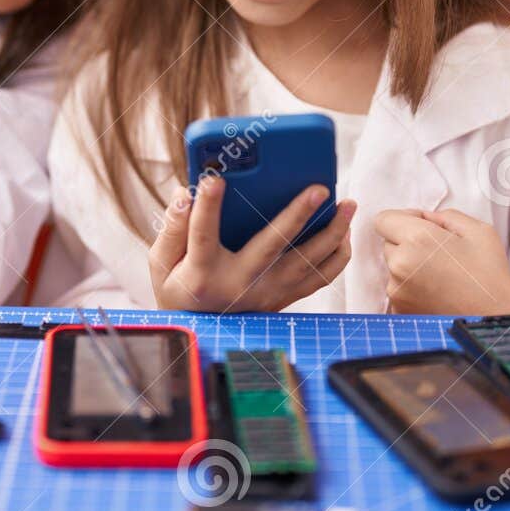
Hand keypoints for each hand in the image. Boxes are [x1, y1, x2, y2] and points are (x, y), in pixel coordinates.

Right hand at [149, 174, 353, 312]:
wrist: (202, 331)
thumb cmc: (180, 288)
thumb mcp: (162, 263)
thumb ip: (172, 228)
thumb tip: (186, 193)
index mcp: (202, 273)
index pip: (202, 236)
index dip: (207, 207)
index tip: (214, 179)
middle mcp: (240, 284)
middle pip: (271, 248)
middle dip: (297, 216)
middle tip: (318, 189)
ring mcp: (267, 293)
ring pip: (307, 264)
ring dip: (332, 233)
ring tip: (347, 204)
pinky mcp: (284, 297)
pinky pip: (319, 278)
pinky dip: (337, 256)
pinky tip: (345, 232)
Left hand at [375, 207, 509, 315]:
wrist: (494, 321)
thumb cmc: (490, 276)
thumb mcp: (477, 231)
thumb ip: (444, 216)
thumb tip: (423, 218)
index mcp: (417, 239)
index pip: (384, 219)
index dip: (403, 219)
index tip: (422, 227)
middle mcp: (400, 264)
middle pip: (389, 243)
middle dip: (407, 244)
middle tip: (439, 255)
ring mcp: (397, 290)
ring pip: (393, 268)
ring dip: (409, 267)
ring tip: (441, 278)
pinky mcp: (398, 309)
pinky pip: (399, 289)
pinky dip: (412, 288)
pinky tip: (437, 294)